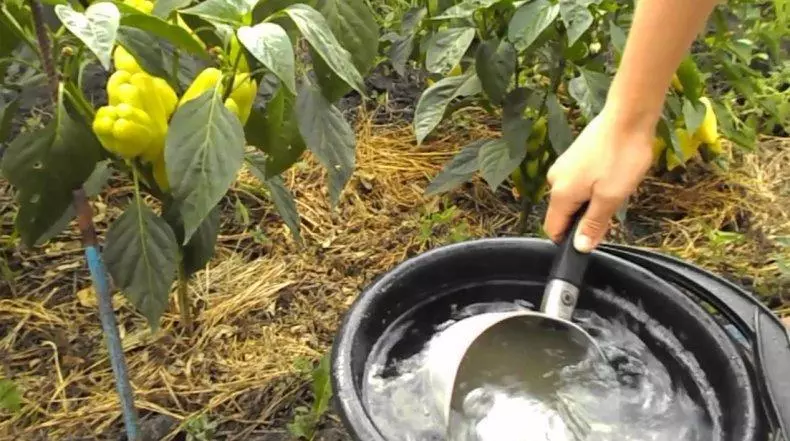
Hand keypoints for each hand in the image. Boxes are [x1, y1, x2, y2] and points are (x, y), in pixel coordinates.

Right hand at [543, 107, 654, 252]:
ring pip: (573, 197)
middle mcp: (554, 180)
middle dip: (585, 217)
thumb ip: (593, 224)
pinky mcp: (574, 157)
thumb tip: (579, 247)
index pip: (553, 229)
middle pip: (564, 213)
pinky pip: (578, 182)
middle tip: (612, 205)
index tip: (594, 235)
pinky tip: (612, 174)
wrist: (628, 117)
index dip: (570, 239)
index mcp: (560, 194)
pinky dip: (593, 185)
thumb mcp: (610, 198)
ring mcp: (563, 166)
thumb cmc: (621, 158)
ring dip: (592, 200)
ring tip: (615, 186)